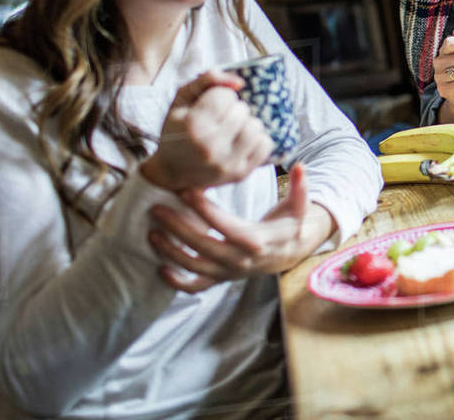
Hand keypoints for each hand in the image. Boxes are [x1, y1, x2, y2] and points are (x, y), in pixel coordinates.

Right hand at [140, 70, 274, 191]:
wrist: (171, 171)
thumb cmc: (177, 130)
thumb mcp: (181, 100)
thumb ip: (207, 80)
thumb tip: (239, 82)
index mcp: (193, 126)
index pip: (225, 96)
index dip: (219, 97)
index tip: (209, 106)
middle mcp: (211, 147)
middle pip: (242, 110)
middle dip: (233, 109)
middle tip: (221, 118)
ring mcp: (227, 163)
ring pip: (255, 126)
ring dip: (246, 123)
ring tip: (233, 128)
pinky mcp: (240, 174)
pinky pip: (265, 145)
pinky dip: (257, 139)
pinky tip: (241, 140)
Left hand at [148, 164, 334, 292]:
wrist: (289, 253)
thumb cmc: (289, 224)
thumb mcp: (299, 206)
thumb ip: (300, 187)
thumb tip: (301, 167)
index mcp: (258, 240)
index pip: (226, 225)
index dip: (204, 209)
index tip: (185, 190)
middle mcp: (241, 260)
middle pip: (204, 246)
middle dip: (178, 228)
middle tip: (156, 209)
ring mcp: (229, 272)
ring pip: (195, 267)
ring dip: (171, 252)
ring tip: (152, 233)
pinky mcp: (222, 279)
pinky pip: (197, 287)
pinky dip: (177, 282)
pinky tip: (160, 269)